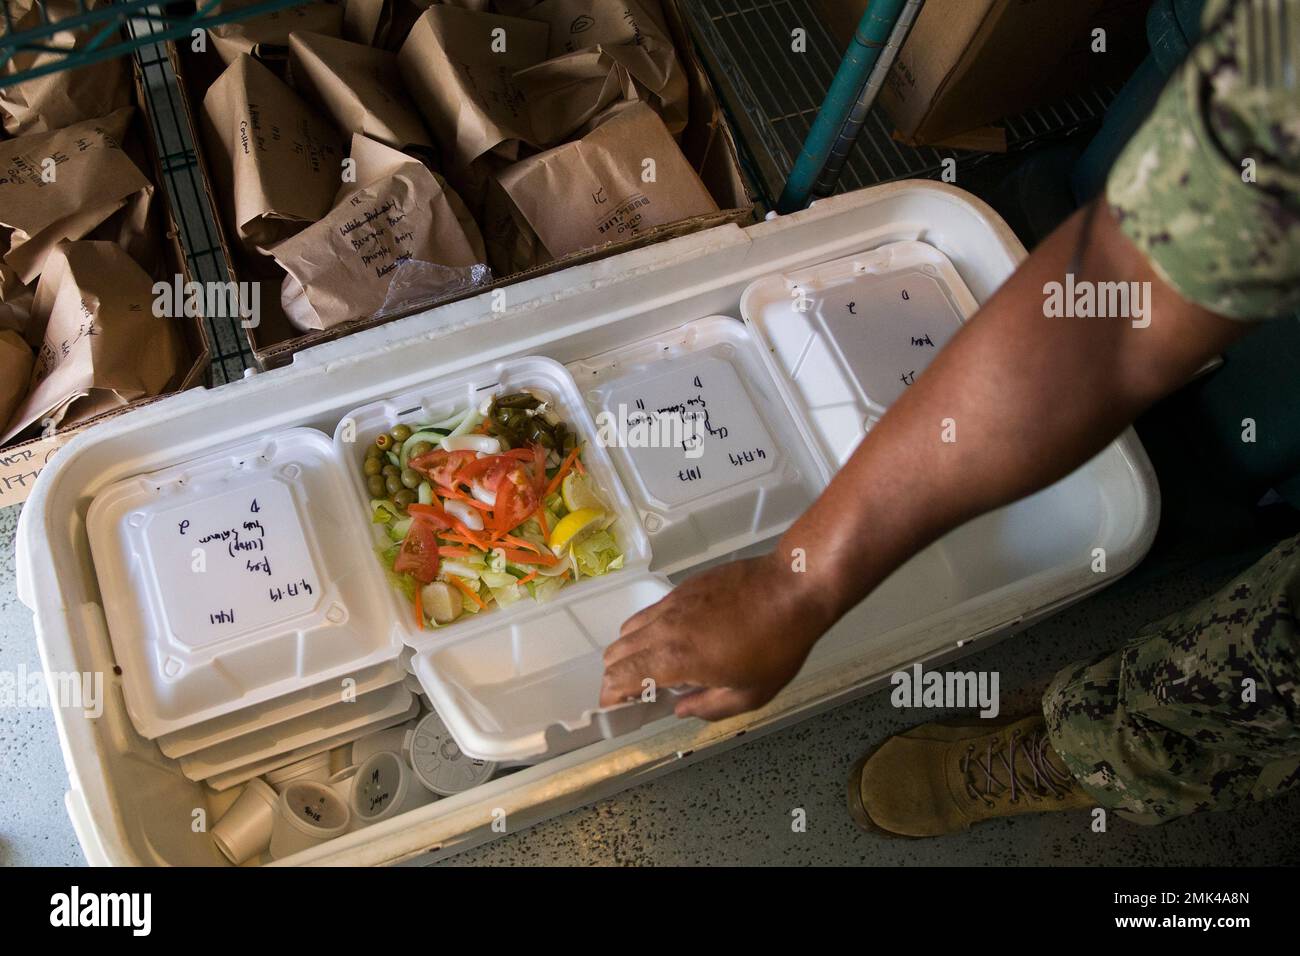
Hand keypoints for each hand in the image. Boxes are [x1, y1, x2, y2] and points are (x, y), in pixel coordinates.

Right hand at [600, 551, 836, 720]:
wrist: (792, 587)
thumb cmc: (778, 644)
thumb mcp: (751, 694)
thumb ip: (709, 708)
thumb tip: (681, 708)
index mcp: (676, 659)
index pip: (621, 676)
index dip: (611, 695)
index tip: (617, 707)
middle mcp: (665, 628)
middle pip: (617, 652)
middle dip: (617, 676)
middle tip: (637, 691)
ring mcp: (673, 603)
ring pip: (630, 628)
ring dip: (631, 651)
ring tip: (653, 665)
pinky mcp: (685, 587)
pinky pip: (652, 611)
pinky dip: (649, 629)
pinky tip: (675, 639)